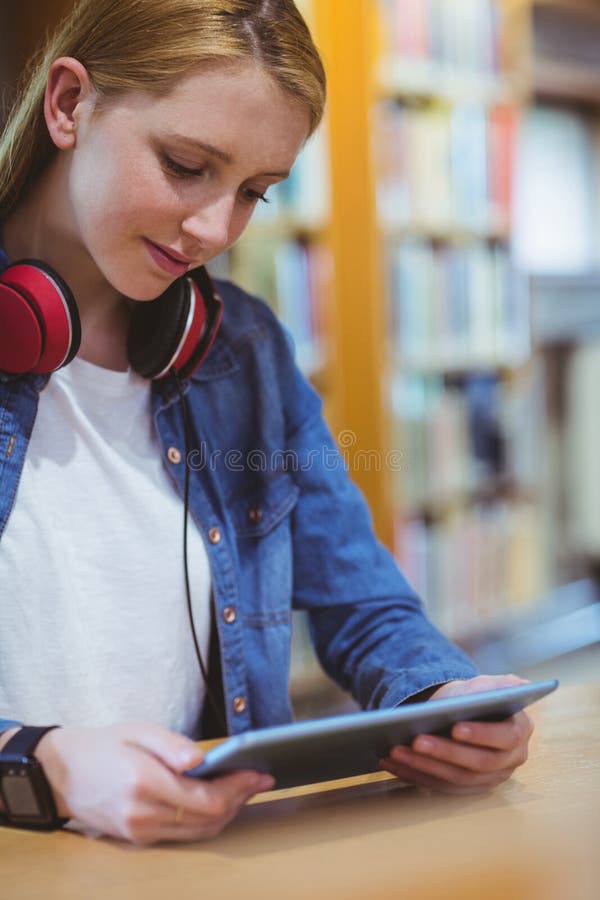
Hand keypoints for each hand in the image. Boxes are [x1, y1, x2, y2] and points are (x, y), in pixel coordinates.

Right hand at [35, 722, 273, 843]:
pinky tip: (217, 801)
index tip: (259, 773)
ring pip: (198, 832)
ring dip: (226, 813)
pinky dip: (205, 820)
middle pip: (207, 819)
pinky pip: (182, 835)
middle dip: (239, 799)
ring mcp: (139, 831)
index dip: (238, 788)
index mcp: (145, 783)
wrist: (61, 772)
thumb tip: (201, 759)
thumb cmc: (104, 745)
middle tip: (259, 779)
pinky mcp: (137, 838)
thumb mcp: (138, 730)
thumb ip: (171, 744)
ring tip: (244, 789)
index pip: (206, 798)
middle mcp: (143, 814)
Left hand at [380, 674, 533, 794]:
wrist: (462, 711)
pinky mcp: (465, 789)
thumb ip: (501, 686)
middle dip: (444, 751)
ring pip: (456, 779)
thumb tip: (520, 686)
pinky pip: (439, 787)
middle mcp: (508, 761)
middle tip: (416, 740)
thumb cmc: (475, 696)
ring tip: (396, 750)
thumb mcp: (487, 685)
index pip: (504, 738)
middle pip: (477, 763)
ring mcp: (488, 779)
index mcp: (519, 733)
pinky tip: (393, 763)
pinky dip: (414, 775)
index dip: (481, 734)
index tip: (455, 728)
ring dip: (423, 766)